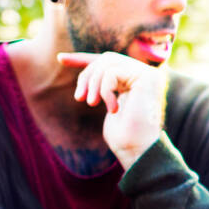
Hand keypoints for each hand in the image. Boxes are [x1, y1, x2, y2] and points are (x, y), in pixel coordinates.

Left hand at [58, 51, 167, 168]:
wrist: (137, 150)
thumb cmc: (123, 136)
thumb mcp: (106, 105)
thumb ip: (103, 86)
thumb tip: (86, 75)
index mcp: (134, 79)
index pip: (106, 62)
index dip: (82, 59)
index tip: (60, 59)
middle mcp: (144, 73)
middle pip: (106, 59)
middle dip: (87, 76)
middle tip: (79, 98)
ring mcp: (148, 74)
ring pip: (109, 62)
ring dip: (93, 83)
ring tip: (91, 103)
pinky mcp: (147, 77)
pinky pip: (113, 72)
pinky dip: (105, 90)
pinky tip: (112, 109)